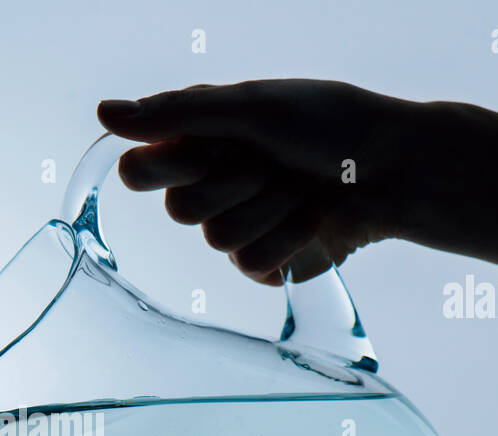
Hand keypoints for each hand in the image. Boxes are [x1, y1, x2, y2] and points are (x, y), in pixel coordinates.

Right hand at [97, 80, 421, 283]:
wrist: (395, 169)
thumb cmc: (329, 124)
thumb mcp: (250, 107)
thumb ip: (174, 114)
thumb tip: (102, 113)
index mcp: (201, 144)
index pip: (142, 170)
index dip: (171, 167)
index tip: (211, 151)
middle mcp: (213, 187)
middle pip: (179, 212)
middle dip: (234, 185)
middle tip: (272, 164)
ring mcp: (238, 228)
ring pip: (218, 241)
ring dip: (270, 210)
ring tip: (303, 188)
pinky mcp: (267, 265)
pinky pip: (250, 267)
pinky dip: (289, 239)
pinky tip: (314, 220)